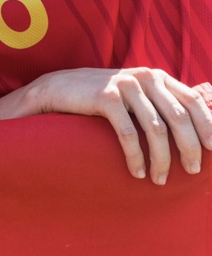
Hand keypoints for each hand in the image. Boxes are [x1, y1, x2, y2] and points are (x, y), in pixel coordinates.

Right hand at [25, 67, 211, 183]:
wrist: (59, 88)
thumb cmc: (102, 97)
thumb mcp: (136, 94)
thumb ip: (162, 101)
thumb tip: (196, 123)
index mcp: (158, 77)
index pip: (193, 101)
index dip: (207, 125)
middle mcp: (146, 78)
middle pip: (179, 117)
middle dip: (189, 148)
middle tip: (192, 171)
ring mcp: (126, 86)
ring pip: (156, 129)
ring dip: (162, 159)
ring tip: (160, 179)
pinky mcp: (106, 98)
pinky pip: (128, 133)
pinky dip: (135, 156)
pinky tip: (137, 172)